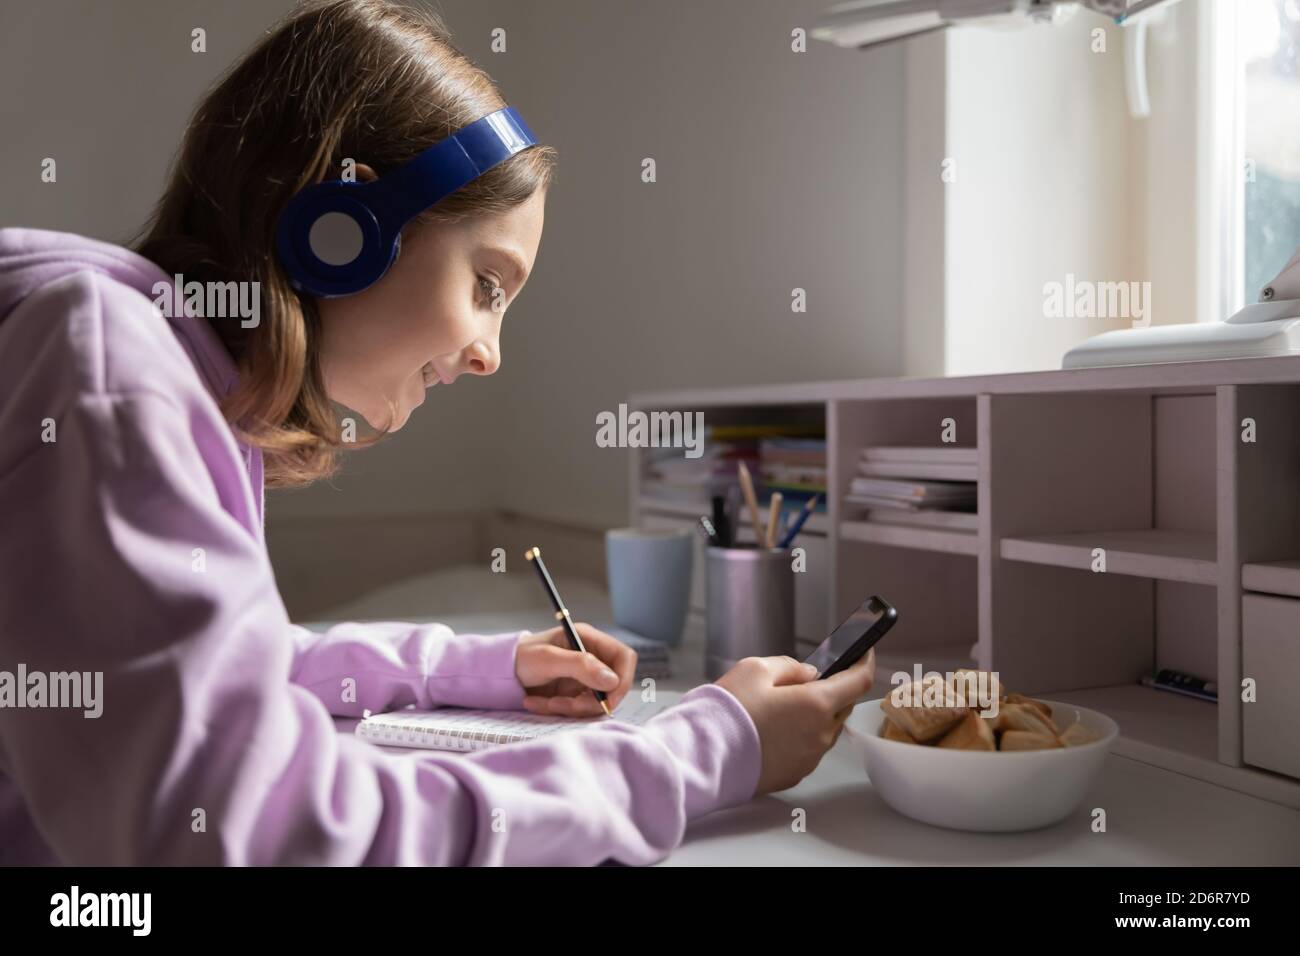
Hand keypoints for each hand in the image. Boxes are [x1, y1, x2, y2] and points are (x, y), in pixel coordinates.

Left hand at [514, 622, 637, 716]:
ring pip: (596, 701)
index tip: (607, 699)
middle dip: (590, 701)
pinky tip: (537, 703)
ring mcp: (583, 677)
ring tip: (544, 703)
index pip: (624, 658)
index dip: (622, 679)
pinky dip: (559, 710)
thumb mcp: (548, 659)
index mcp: (588, 639)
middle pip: (613, 685)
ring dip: (571, 708)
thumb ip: (581, 666)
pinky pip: (578, 709)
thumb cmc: (521, 657)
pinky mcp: (574, 693)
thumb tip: (613, 680)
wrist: (499, 672)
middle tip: (563, 705)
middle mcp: (591, 658)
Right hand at [716, 649, 874, 794]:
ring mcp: (809, 757)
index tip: (864, 651)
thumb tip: (809, 674)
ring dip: (816, 715)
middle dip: (834, 689)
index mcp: (816, 704)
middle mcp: (820, 734)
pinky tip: (775, 730)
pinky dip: (801, 736)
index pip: (858, 681)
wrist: (705, 755)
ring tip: (783, 706)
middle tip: (809, 680)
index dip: (865, 662)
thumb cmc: (729, 711)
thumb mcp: (756, 669)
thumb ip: (790, 667)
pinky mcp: (795, 774)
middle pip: (843, 706)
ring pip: (826, 729)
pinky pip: (809, 749)